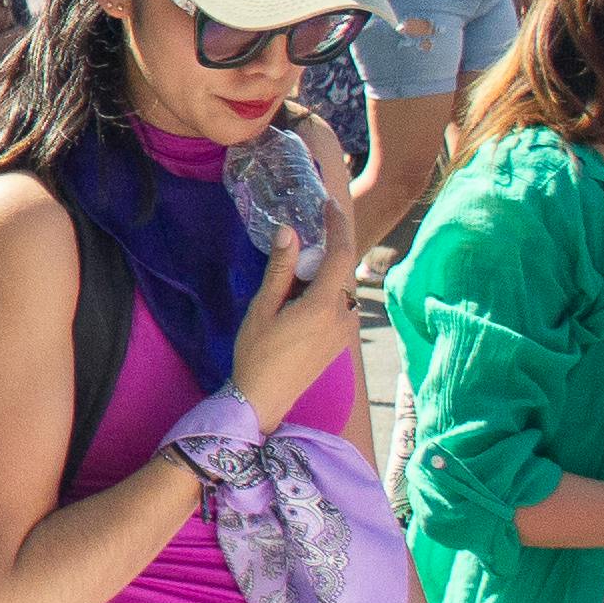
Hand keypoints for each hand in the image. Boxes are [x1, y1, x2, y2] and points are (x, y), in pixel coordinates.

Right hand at [231, 223, 362, 417]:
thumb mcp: (263, 307)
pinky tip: (298, 301)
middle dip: (323, 252)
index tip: (328, 204)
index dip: (337, 225)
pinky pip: (338, 305)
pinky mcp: (341, 340)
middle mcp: (343, 316)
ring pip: (339, 288)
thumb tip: (289, 231)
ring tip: (292, 278)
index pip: (340, 254)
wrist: (265, 398)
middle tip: (298, 242)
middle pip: (340, 270)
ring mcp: (345, 330)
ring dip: (322, 275)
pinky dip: (323, 292)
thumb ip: (280, 268)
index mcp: (324, 306)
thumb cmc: (257, 352)